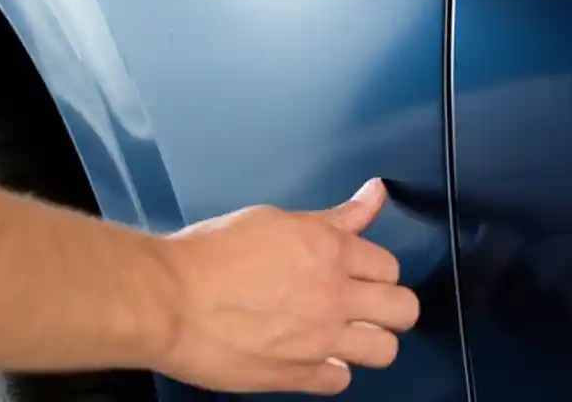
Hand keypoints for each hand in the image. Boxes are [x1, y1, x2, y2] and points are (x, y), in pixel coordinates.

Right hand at [149, 179, 418, 395]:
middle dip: (390, 307)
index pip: (390, 266)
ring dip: (369, 342)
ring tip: (344, 335)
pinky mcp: (296, 374)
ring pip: (385, 350)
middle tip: (364, 306)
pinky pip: (341, 380)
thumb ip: (334, 217)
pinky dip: (331, 371)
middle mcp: (335, 295)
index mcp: (330, 250)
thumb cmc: (210, 253)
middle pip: (404, 309)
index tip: (358, 274)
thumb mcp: (276, 220)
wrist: (168, 299)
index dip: (375, 271)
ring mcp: (319, 339)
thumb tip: (375, 191)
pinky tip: (312, 357)